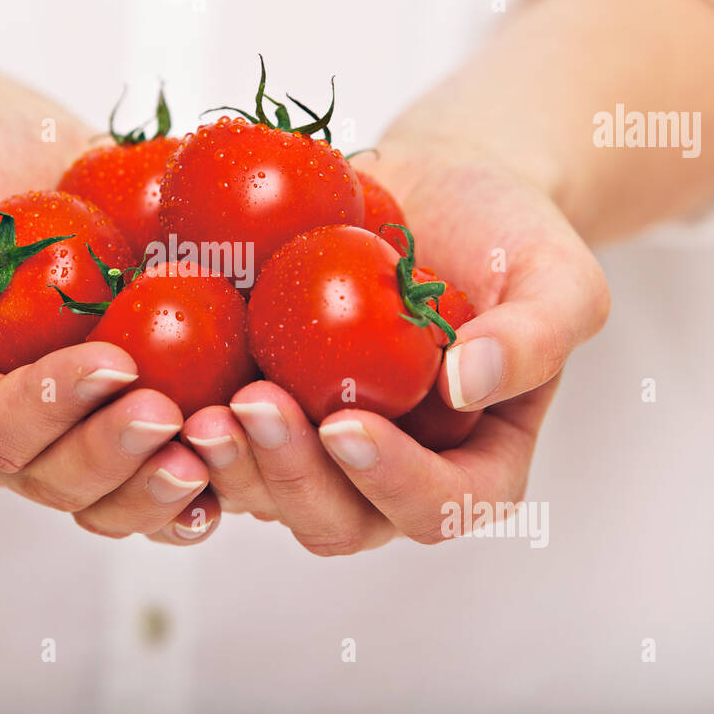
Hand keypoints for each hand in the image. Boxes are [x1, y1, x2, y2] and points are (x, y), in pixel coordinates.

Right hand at [0, 106, 219, 545]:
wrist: (9, 153)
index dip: (52, 408)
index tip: (113, 362)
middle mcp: (10, 434)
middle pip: (57, 480)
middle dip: (115, 454)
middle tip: (168, 410)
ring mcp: (76, 432)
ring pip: (112, 500)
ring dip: (161, 487)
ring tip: (209, 447)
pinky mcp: (130, 416)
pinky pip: (161, 477)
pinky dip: (203, 486)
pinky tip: (233, 467)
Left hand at [181, 138, 608, 554]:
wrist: (428, 194)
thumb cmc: (505, 234)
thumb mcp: (557, 275)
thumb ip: (536, 335)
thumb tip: (469, 384)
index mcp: (473, 467)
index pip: (440, 506)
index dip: (393, 482)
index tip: (347, 425)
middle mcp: (387, 477)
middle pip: (336, 519)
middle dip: (290, 474)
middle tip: (252, 406)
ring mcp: (315, 453)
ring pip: (263, 495)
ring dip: (227, 462)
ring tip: (194, 403)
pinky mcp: (259, 416)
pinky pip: (217, 446)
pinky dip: (184, 430)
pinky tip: (156, 387)